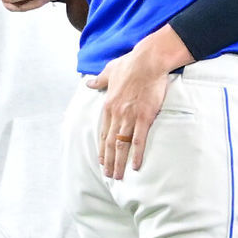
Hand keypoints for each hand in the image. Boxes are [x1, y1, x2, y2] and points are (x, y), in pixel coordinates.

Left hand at [89, 25, 191, 178]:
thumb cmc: (130, 64)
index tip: (102, 161)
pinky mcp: (145, 116)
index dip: (102, 149)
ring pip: (122, 145)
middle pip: (110, 143)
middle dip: (109, 161)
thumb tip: (88, 83)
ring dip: (119, 162)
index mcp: (109, 105)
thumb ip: (99, 80)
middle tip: (109, 175)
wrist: (148, 61)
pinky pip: (139, 139)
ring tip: (118, 176)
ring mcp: (130, 116)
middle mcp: (117, 114)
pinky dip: (136, 154)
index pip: (103, 132)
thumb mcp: (110, 70)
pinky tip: (135, 165)